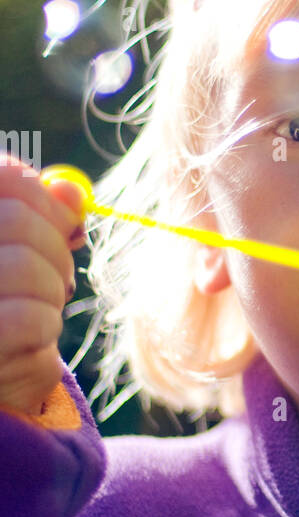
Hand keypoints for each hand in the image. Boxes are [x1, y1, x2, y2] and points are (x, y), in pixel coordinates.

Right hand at [0, 154, 85, 413]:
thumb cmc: (6, 305)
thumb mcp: (23, 251)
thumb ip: (42, 215)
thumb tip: (72, 193)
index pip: (1, 176)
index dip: (40, 194)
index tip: (61, 221)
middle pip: (16, 219)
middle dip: (54, 246)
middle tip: (56, 273)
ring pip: (27, 268)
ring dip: (53, 290)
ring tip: (39, 308)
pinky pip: (30, 320)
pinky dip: (45, 327)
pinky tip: (30, 340)